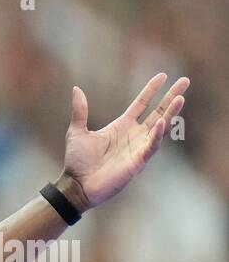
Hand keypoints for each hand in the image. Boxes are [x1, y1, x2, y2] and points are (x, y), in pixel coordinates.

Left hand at [60, 73, 188, 210]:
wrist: (76, 185)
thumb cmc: (77, 162)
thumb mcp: (77, 132)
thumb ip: (80, 111)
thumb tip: (76, 89)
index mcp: (122, 126)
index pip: (142, 103)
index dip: (152, 90)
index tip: (163, 75)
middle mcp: (134, 135)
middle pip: (158, 112)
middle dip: (172, 97)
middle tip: (185, 80)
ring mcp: (138, 148)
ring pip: (161, 127)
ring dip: (171, 113)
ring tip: (180, 98)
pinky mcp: (138, 161)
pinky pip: (151, 146)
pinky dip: (156, 134)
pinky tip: (160, 122)